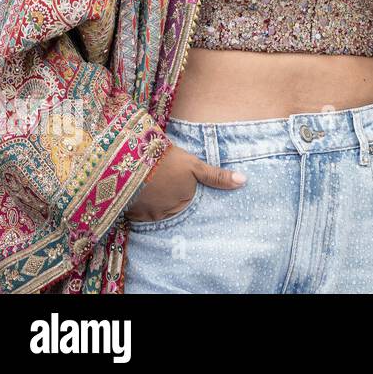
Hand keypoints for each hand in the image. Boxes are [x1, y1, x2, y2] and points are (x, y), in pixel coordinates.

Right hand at [124, 144, 245, 223]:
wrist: (128, 158)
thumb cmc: (166, 160)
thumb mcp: (194, 166)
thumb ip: (217, 177)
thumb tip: (244, 181)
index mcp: (182, 204)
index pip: (187, 205)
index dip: (183, 195)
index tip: (179, 187)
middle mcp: (164, 214)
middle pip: (170, 210)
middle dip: (168, 201)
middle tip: (164, 186)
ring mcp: (145, 215)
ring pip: (153, 211)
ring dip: (153, 202)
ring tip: (151, 187)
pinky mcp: (128, 212)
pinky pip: (136, 213)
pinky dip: (138, 204)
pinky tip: (138, 191)